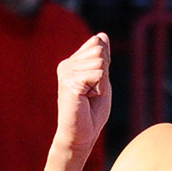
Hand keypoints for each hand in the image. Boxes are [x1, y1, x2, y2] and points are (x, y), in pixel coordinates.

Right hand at [54, 32, 111, 157]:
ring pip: (100, 62)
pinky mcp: (69, 81)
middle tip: (93, 93)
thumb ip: (102, 59)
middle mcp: (66, 65)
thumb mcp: (102, 81)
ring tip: (89, 97)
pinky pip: (98, 74)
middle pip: (99, 49)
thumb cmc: (91, 113)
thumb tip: (102, 35)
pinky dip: (99, 89)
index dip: (105, 64)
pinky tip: (87, 99)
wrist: (81, 135)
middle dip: (104, 73)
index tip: (95, 85)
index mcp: (72, 62)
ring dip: (102, 83)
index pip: (98, 43)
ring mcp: (66, 72)